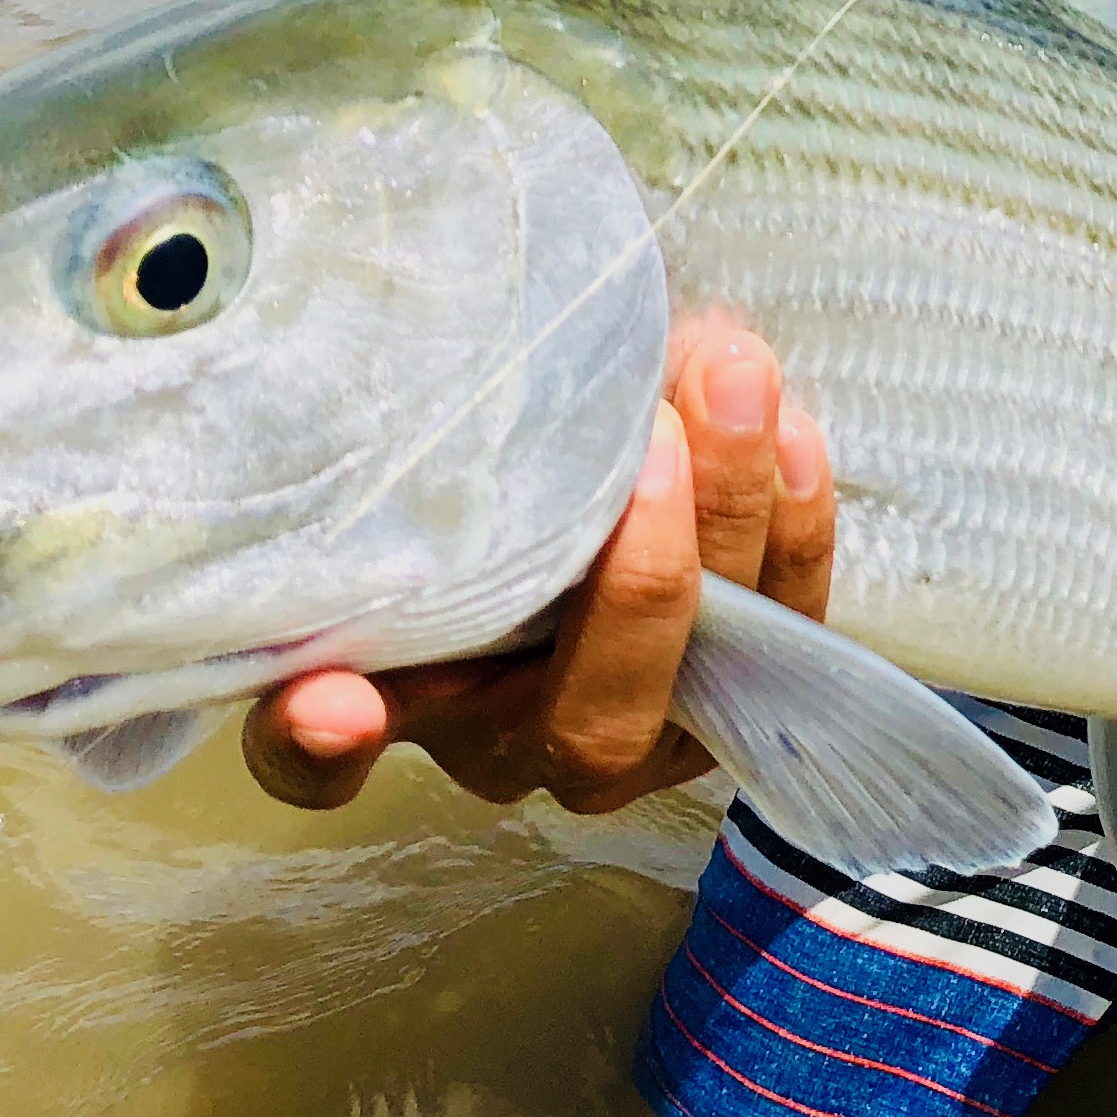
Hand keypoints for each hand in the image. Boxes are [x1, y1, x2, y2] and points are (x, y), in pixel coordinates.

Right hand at [239, 319, 836, 817]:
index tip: (333, 703)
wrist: (603, 432)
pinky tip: (788, 430)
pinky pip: (785, 629)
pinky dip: (796, 527)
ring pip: (701, 674)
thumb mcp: (439, 426)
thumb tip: (396, 358)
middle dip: (638, 587)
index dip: (322, 746)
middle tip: (652, 442)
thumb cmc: (490, 439)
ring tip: (731, 381)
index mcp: (398, 693)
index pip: (320, 759)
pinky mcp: (741, 685)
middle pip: (583, 725)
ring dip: (731, 522)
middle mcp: (514, 740)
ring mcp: (641, 729)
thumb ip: (413, 427)